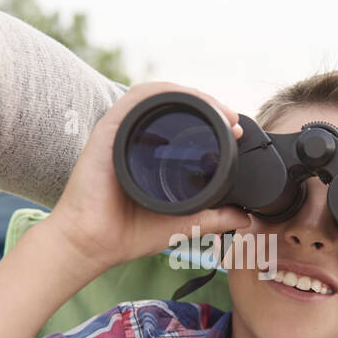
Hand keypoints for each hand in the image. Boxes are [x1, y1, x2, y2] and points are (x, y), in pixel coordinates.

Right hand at [46, 82, 253, 274]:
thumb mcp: (182, 224)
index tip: (236, 130)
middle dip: (208, 103)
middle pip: (174, 102)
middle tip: (232, 119)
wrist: (92, 245)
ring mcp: (121, 132)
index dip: (212, 117)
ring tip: (218, 110)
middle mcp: (136, 138)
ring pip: (158, 95)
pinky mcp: (107, 132)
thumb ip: (213, 218)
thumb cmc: (127, 234)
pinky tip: (183, 99)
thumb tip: (245, 218)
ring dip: (191, 94)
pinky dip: (161, 93)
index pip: (183, 120)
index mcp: (151, 153)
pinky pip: (134, 100)